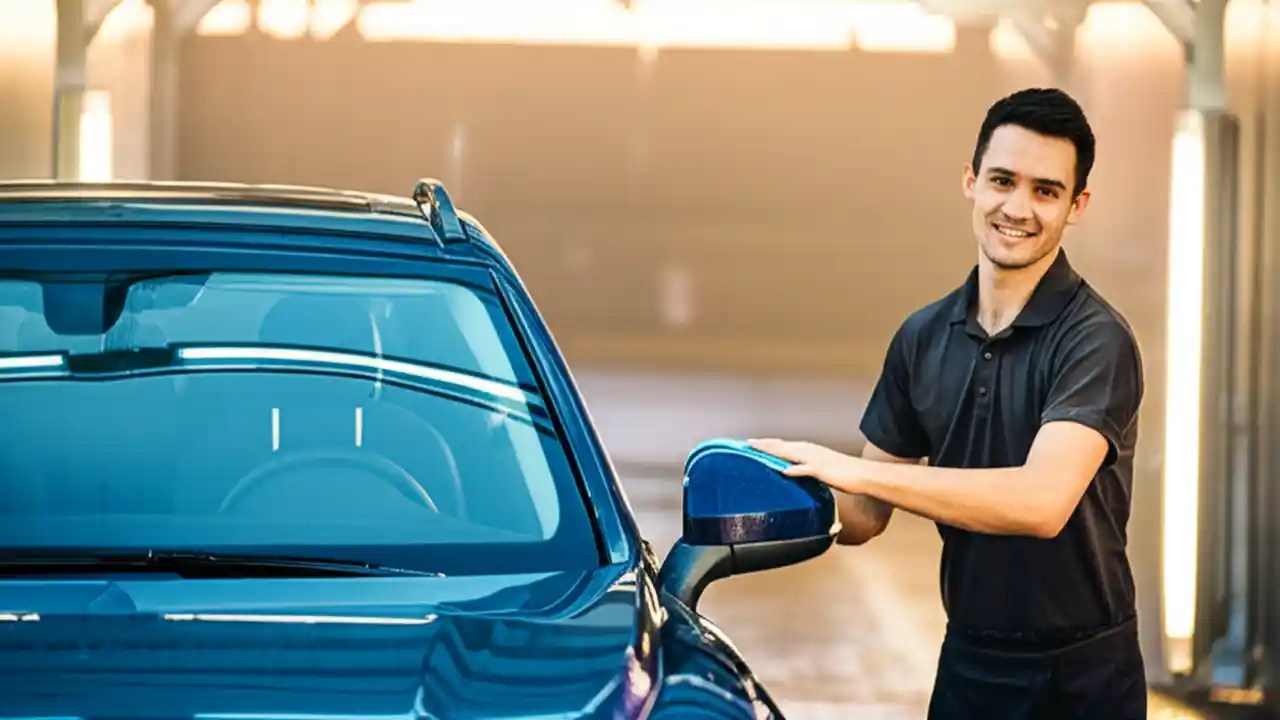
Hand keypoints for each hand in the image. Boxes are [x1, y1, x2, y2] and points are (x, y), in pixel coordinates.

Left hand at [747, 438, 864, 492]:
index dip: (768, 444)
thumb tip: (790, 470)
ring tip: (759, 449)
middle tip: (748, 443)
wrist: (864, 475)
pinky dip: (797, 469)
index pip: (784, 445)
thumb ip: (805, 467)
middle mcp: (810, 451)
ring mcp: (816, 460)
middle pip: (783, 446)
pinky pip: (808, 469)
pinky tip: (786, 470)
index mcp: (809, 451)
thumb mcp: (820, 468)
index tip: (753, 443)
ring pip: (791, 452)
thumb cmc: (845, 473)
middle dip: (765, 444)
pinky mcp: (824, 470)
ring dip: (775, 450)